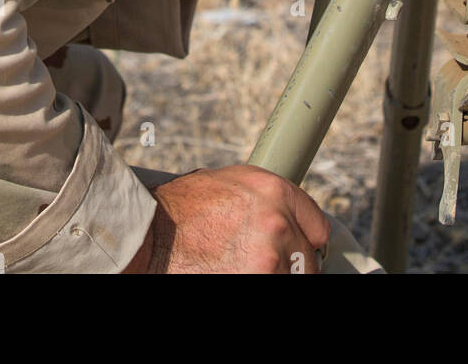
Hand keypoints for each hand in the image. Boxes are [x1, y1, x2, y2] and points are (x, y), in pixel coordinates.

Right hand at [123, 165, 330, 273]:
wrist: (148, 236)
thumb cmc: (180, 209)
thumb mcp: (229, 182)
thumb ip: (266, 197)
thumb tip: (287, 215)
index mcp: (276, 192)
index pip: (318, 226)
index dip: (306, 240)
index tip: (299, 249)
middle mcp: (279, 223)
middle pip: (308, 260)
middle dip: (289, 264)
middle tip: (261, 263)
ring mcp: (269, 259)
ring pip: (290, 277)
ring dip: (273, 275)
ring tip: (241, 267)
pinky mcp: (257, 282)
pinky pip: (273, 285)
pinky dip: (257, 282)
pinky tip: (233, 273)